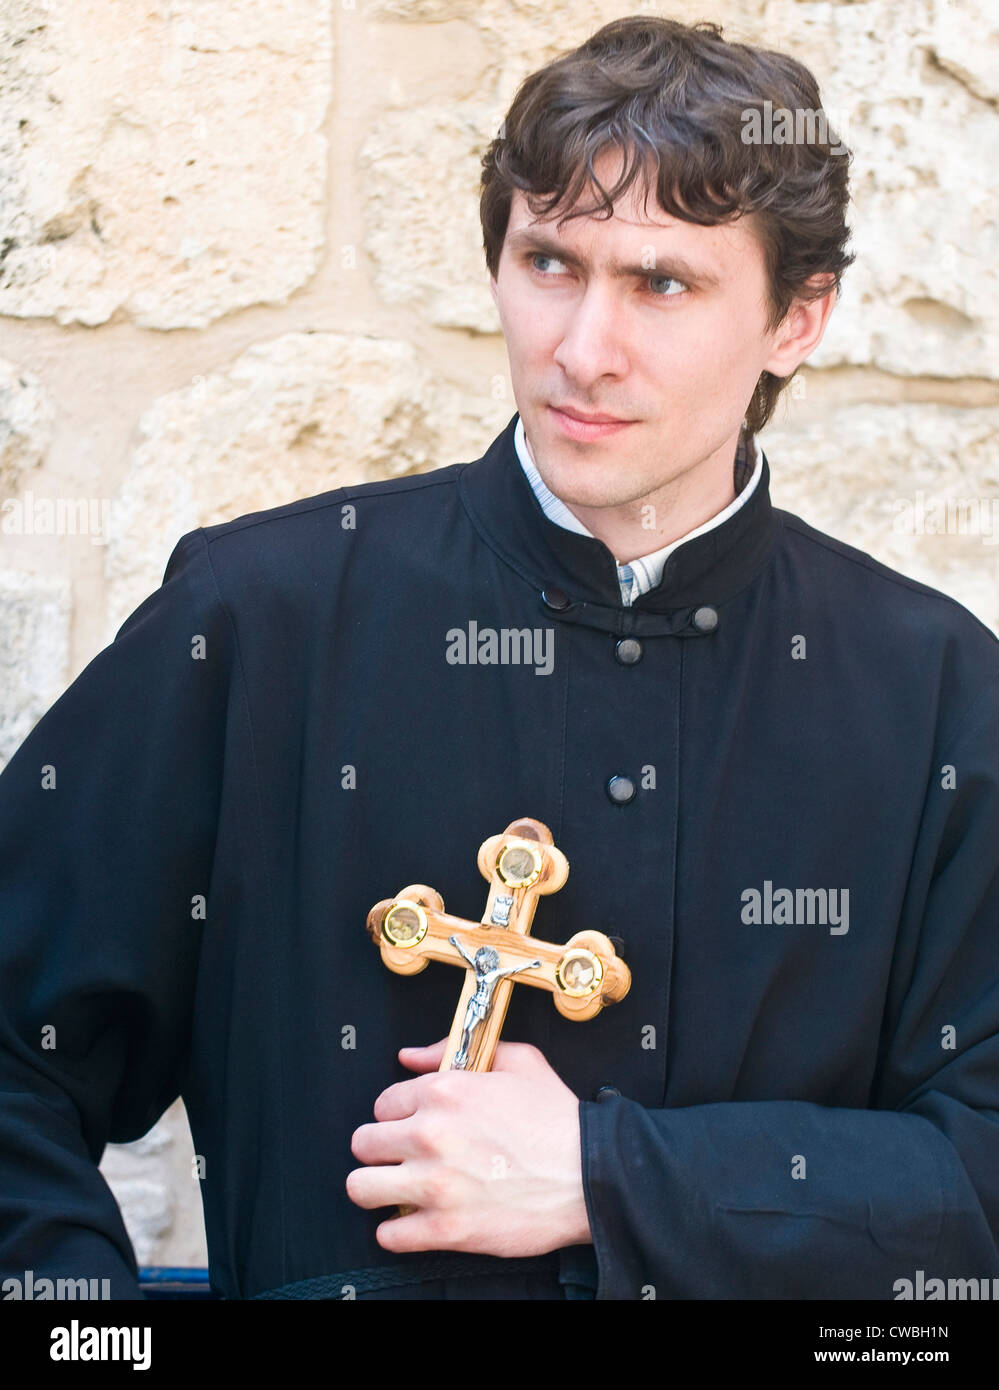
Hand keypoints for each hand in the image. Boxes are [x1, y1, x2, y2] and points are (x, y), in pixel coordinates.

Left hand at [346, 1037, 591, 1255]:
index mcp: (444, 1092)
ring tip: (399, 1188)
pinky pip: (388, 1235)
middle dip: (381, 1148)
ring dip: (376, 1187)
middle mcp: (430, 1135)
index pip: (383, 1102)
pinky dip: (397, 1230)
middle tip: (405, 1156)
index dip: (397, 1114)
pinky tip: (416, 1220)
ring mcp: (434, 1185)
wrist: (591, 1174)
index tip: (412, 1125)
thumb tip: (409, 1056)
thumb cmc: (557, 1117)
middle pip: (363, 1142)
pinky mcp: (445, 1229)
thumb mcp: (518, 1061)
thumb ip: (453, 1051)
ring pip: (360, 1186)